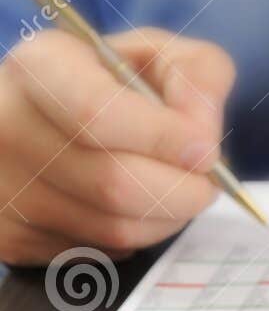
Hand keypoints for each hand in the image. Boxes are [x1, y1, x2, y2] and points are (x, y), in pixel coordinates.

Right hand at [0, 26, 235, 264]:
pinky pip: (100, 254)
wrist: (46, 118)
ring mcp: (6, 189)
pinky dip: (134, 238)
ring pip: (113, 230)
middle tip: (207, 184)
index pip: (97, 114)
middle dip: (182, 192)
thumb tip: (204, 138)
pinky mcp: (12, 238)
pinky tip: (133, 208)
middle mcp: (9, 127)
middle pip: (113, 184)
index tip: (207, 153)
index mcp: (40, 68)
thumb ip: (198, 75)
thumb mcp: (155, 56)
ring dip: (166, 220)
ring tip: (175, 193)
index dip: (164, 139)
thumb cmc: (110, 86)